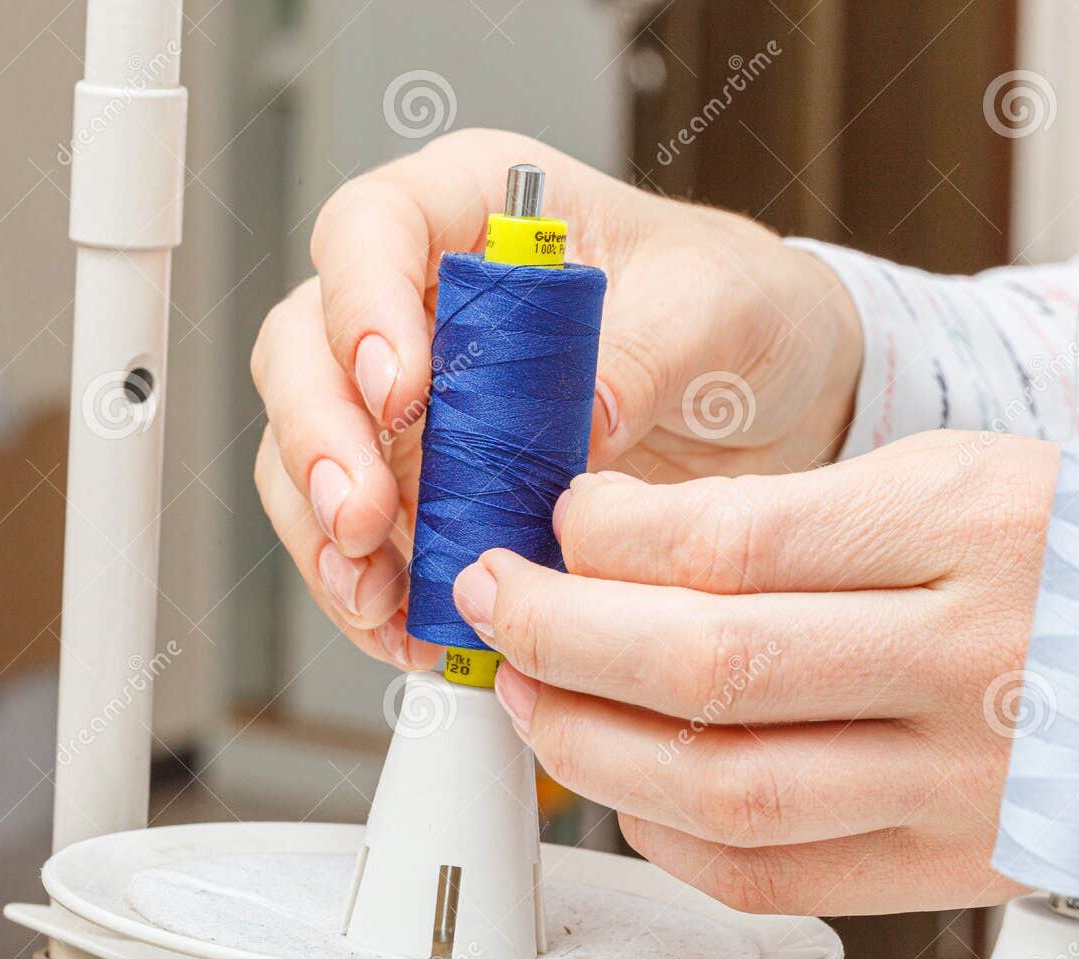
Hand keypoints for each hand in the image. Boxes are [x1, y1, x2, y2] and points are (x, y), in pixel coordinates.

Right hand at [251, 128, 859, 668]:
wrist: (772, 400)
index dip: (362, 308)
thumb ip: (645, 350)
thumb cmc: (739, 309)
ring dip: (328, 534)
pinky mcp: (427, 485)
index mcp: (479, 209)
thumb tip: (579, 418)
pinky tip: (407, 629)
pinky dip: (373, 586)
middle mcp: (420, 298)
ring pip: (309, 453)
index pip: (371, 230)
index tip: (401, 392)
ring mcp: (412, 397)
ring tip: (380, 599)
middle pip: (306, 350)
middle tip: (364, 521)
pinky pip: (360, 535)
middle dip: (322, 444)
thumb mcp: (717, 309)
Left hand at [448, 430, 1078, 915]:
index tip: (556, 521)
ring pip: (722, 785)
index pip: (737, 539)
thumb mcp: (955, 472)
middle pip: (710, 665)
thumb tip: (619, 540)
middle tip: (496, 600)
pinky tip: (621, 784)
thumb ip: (795, 510)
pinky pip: (769, 871)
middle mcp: (967, 661)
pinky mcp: (946, 866)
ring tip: (532, 691)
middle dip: (562, 633)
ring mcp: (958, 783)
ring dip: (590, 743)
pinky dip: (666, 831)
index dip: (609, 537)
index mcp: (968, 530)